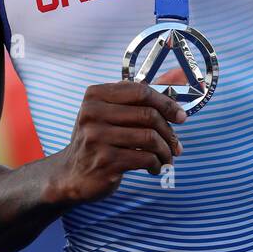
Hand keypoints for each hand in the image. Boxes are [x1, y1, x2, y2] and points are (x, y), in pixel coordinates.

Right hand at [45, 81, 186, 206]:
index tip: (180, 116)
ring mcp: (97, 138)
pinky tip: (155, 167)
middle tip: (176, 144)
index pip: (141, 91)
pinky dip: (157, 164)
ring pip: (150, 138)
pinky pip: (145, 158)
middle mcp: (93, 114)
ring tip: (167, 157)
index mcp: (95, 95)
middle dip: (169, 131)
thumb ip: (141, 96)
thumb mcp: (111, 112)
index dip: (166, 103)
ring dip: (165, 150)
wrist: (72, 175)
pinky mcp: (105, 161)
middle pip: (148, 114)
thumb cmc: (98, 140)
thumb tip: (177, 76)